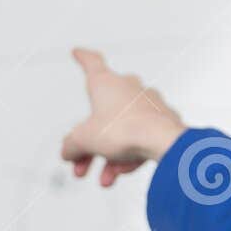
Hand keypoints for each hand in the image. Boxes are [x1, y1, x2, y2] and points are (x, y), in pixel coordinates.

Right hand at [61, 48, 184, 187]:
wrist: (163, 142)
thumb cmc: (127, 129)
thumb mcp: (84, 139)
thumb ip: (71, 145)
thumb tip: (68, 151)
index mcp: (106, 82)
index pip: (91, 63)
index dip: (82, 57)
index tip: (78, 52)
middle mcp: (128, 88)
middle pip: (102, 116)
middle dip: (90, 145)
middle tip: (81, 164)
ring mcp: (148, 104)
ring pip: (121, 132)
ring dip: (109, 157)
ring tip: (104, 178)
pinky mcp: (163, 121)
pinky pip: (140, 139)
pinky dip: (129, 156)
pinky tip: (122, 172)